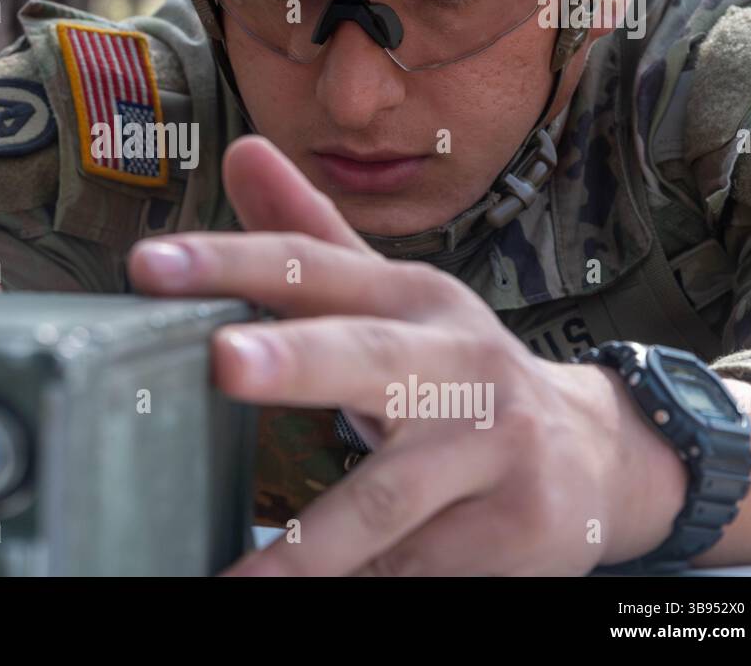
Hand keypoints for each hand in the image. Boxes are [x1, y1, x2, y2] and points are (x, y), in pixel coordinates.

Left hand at [128, 136, 687, 574]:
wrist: (600, 456)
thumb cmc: (460, 371)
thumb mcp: (392, 299)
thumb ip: (310, 238)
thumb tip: (240, 152)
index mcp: (413, 299)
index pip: (313, 266)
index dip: (233, 260)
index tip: (150, 267)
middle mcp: (456, 364)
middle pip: (370, 358)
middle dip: (299, 359)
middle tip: (225, 362)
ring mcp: (494, 449)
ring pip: (390, 498)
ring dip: (310, 544)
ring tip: (237, 579)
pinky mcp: (518, 530)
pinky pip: (419, 567)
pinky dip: (362, 586)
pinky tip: (299, 597)